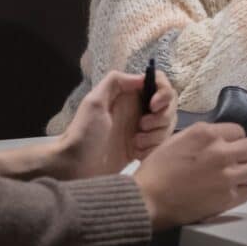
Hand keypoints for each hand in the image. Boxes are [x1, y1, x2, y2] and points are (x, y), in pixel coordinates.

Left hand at [57, 68, 175, 178]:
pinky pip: (161, 145)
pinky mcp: (144, 148)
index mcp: (129, 95)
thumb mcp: (94, 102)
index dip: (163, 93)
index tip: (154, 106)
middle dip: (160, 118)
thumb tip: (143, 77)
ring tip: (135, 144)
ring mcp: (143, 130)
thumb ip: (116, 82)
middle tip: (141, 128)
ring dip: (155, 136)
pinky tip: (136, 154)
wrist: (77, 168)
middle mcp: (138, 109)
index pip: (159, 83)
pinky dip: (152, 149)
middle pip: (169, 106)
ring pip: (167, 127)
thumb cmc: (84, 134)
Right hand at [133, 122, 246, 229]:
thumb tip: (216, 141)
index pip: (238, 131)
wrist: (146, 199)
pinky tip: (228, 194)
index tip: (229, 149)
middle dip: (245, 155)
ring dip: (246, 174)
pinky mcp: (227, 197)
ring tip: (234, 179)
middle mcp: (219, 151)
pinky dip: (240, 193)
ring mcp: (226, 174)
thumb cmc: (154, 172)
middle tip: (236, 164)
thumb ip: (201, 138)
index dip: (234, 141)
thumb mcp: (176, 141)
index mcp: (205, 133)